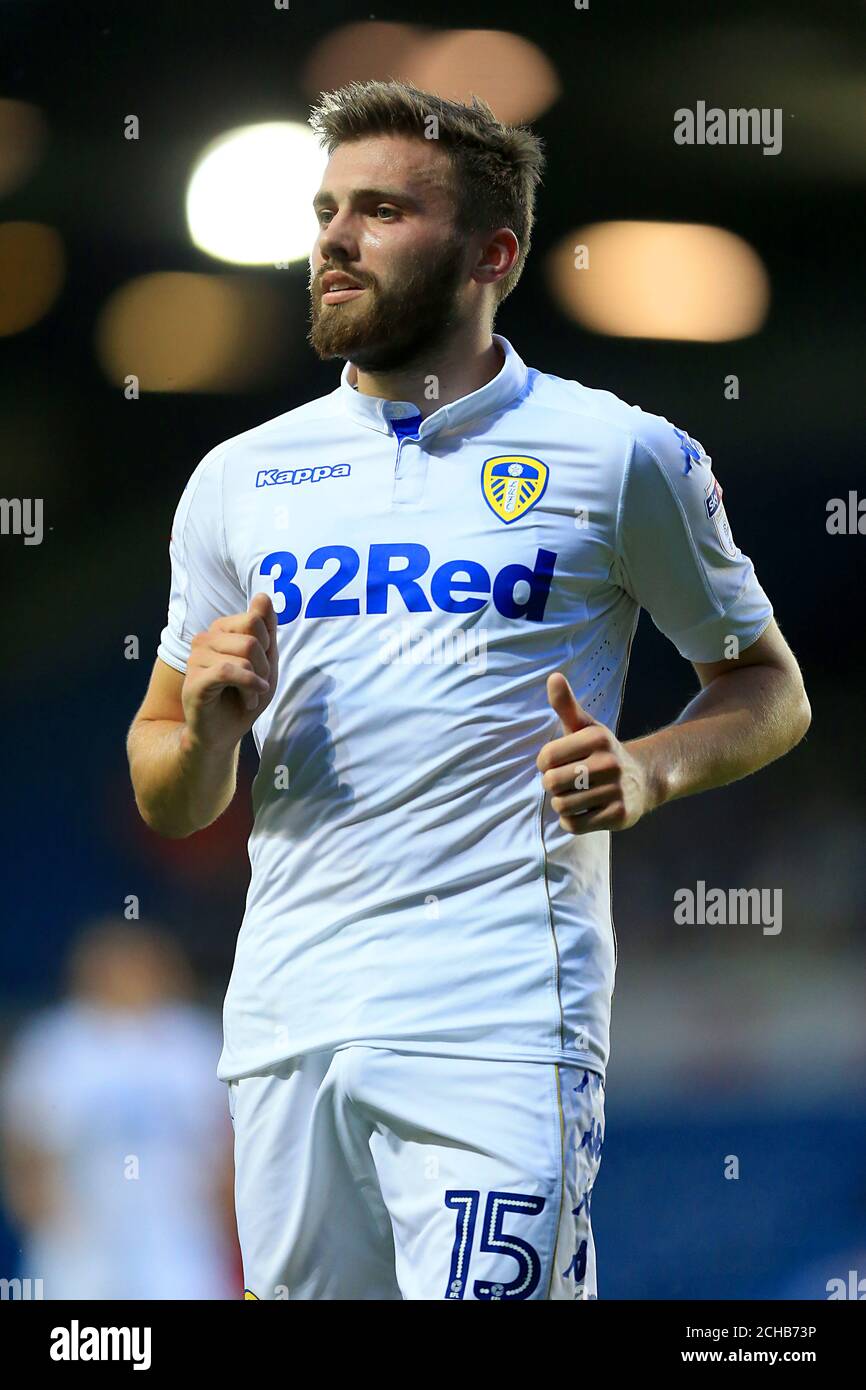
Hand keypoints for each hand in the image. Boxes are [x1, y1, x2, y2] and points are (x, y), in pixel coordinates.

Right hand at [181, 593, 278, 751]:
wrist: (222, 734)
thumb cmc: (243, 697)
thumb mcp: (264, 662)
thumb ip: (265, 629)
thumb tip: (263, 596)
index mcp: (220, 630)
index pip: (254, 619)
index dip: (267, 646)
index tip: (262, 667)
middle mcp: (204, 639)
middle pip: (252, 638)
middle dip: (264, 666)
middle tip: (258, 684)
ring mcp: (196, 659)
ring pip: (244, 656)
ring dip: (256, 682)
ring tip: (249, 695)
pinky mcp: (195, 680)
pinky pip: (229, 671)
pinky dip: (249, 687)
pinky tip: (250, 699)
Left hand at [536, 673, 652, 833]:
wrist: (643, 779)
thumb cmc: (601, 752)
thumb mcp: (585, 727)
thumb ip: (566, 705)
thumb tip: (553, 676)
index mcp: (596, 738)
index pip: (546, 758)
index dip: (544, 764)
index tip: (556, 764)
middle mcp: (609, 763)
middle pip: (552, 783)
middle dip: (552, 785)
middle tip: (566, 782)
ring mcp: (616, 790)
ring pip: (562, 806)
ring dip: (562, 804)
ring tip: (575, 796)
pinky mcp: (619, 816)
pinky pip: (574, 825)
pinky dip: (571, 821)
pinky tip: (582, 811)